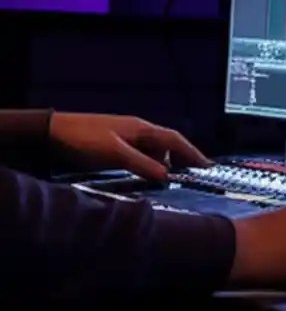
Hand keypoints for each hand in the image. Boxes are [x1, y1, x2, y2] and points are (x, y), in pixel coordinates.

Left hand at [49, 112, 211, 180]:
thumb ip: (142, 164)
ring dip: (164, 164)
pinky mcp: (115, 145)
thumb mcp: (116, 154)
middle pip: (168, 145)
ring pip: (154, 151)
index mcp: (142, 129)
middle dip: (183, 158)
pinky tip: (146, 176)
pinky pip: (141, 155)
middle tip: (194, 174)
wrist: (54, 132)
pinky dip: (150, 165)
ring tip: (170, 180)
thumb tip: (167, 177)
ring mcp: (127, 137)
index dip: (193, 152)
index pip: (175, 140)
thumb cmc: (85, 139)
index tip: (207, 165)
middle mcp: (138, 131)